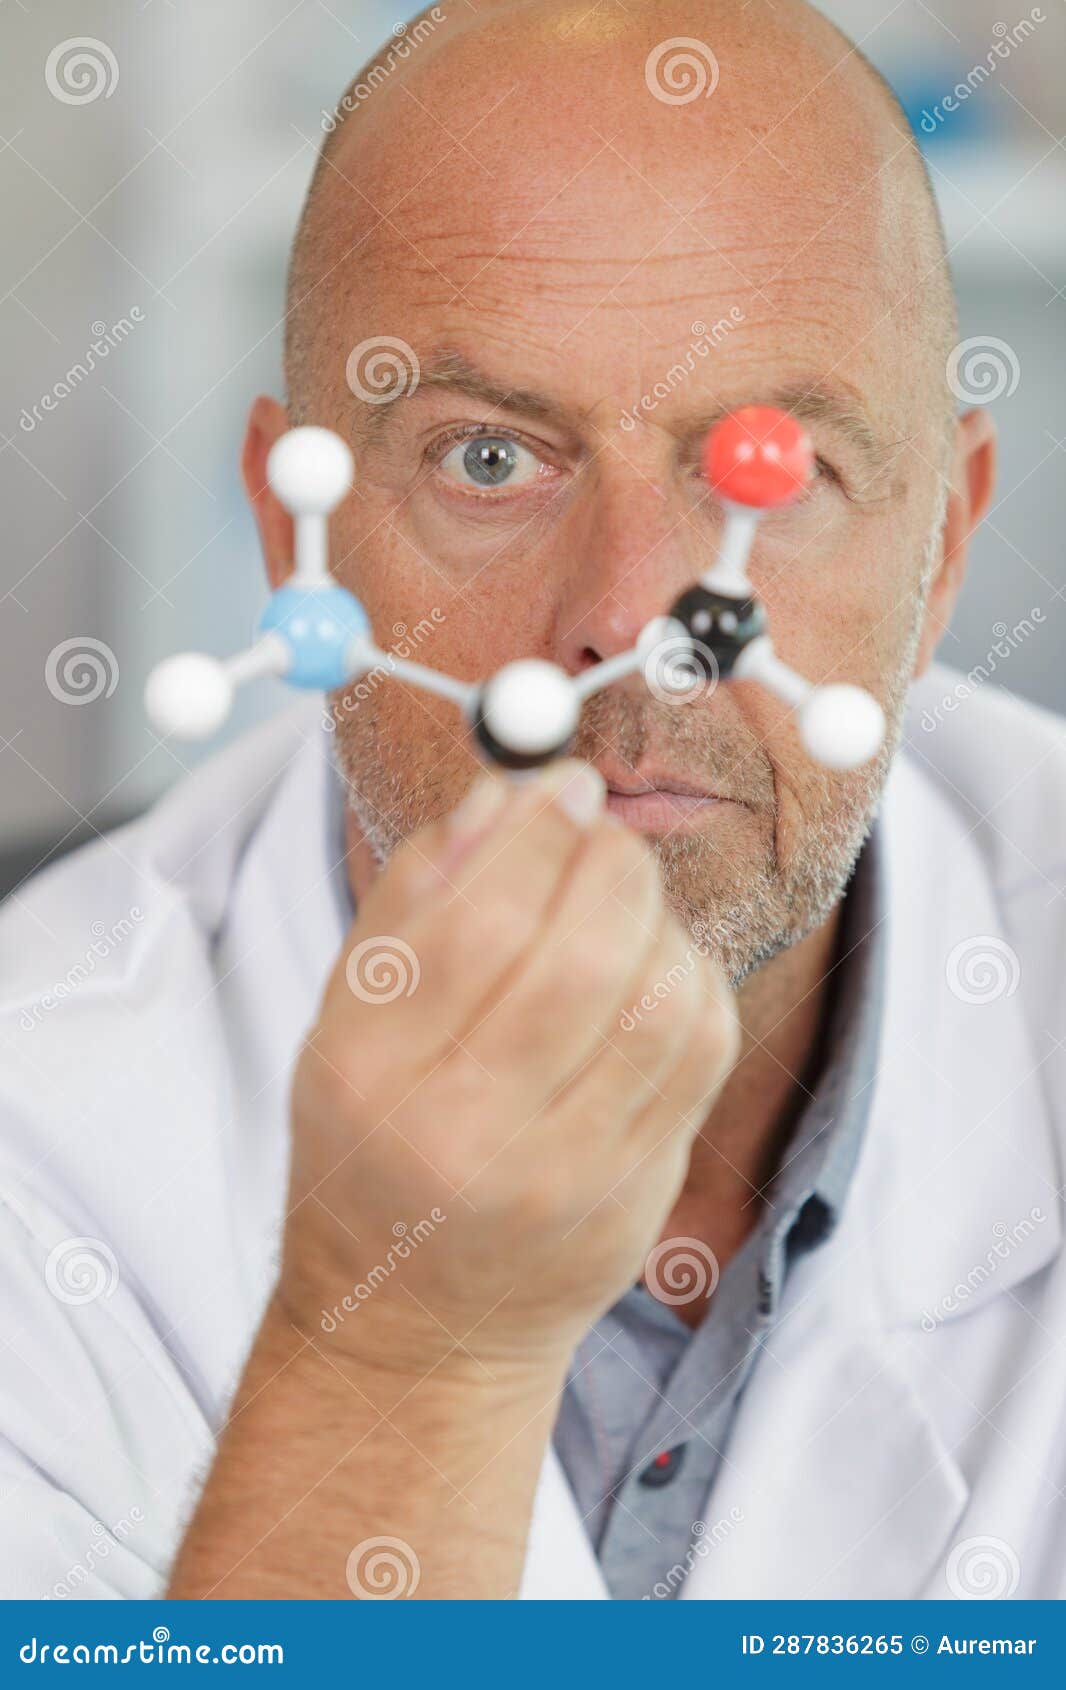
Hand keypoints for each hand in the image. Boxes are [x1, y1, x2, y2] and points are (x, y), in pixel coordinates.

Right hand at [283, 760, 738, 1384]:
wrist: (418, 1316)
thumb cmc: (375, 1145)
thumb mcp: (350, 1018)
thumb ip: (418, 895)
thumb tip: (509, 795)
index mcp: (371, 1074)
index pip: (479, 922)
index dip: (538, 831)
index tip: (562, 786)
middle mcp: (465, 1136)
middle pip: (583, 958)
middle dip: (612, 862)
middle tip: (603, 836)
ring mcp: (563, 1180)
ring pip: (661, 1002)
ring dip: (659, 917)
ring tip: (624, 905)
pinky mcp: (636, 1201)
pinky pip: (704, 1056)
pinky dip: (695, 979)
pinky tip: (657, 970)